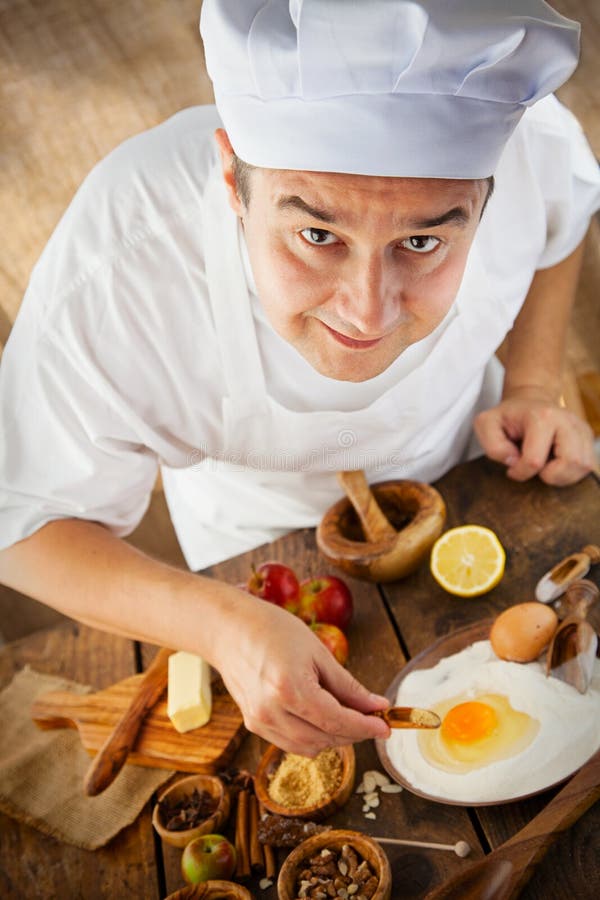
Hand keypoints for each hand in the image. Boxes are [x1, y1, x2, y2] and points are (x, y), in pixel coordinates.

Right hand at [212, 591, 389, 754]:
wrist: (228, 629)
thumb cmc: (273, 629)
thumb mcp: (317, 651)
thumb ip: (347, 685)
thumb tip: (376, 706)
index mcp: (290, 689)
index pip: (338, 721)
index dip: (366, 727)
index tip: (386, 727)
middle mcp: (272, 711)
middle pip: (326, 738)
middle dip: (354, 732)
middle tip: (371, 718)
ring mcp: (260, 721)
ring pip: (309, 747)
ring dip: (334, 738)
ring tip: (348, 717)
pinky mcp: (253, 724)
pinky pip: (291, 743)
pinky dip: (312, 737)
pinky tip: (321, 719)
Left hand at [474, 387, 595, 485]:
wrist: (530, 399)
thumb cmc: (507, 416)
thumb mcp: (486, 424)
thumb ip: (492, 445)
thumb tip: (513, 461)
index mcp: (541, 417)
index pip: (535, 461)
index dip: (520, 472)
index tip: (512, 467)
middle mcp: (566, 420)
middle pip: (570, 463)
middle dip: (550, 476)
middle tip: (534, 468)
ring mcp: (580, 428)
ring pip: (583, 466)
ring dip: (562, 475)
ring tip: (545, 465)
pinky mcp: (587, 437)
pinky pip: (588, 465)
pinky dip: (571, 472)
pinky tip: (556, 464)